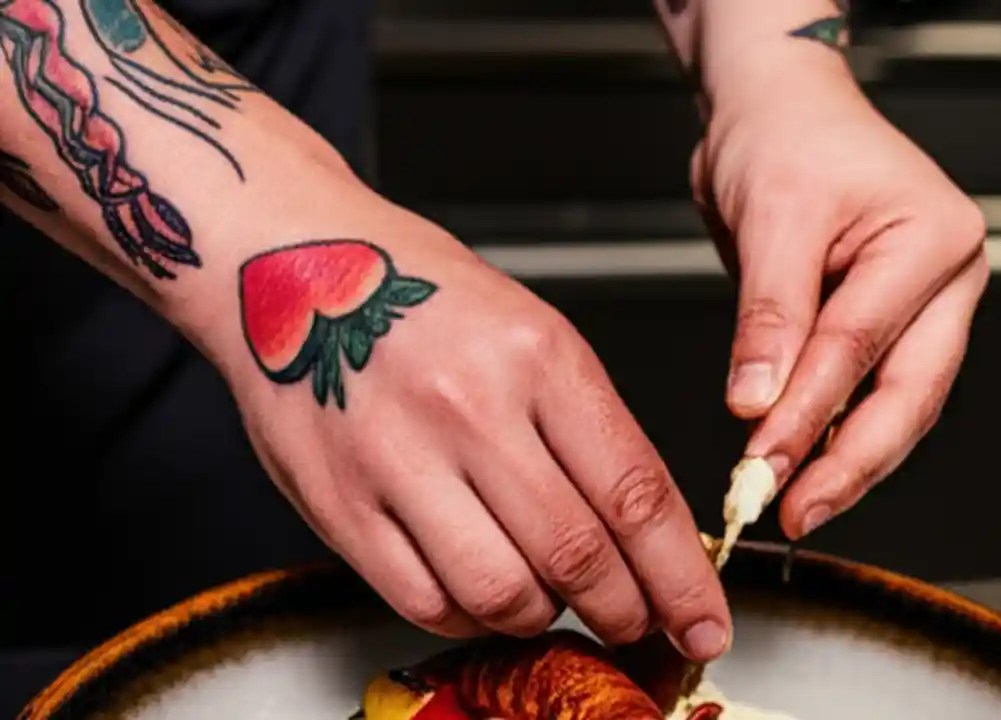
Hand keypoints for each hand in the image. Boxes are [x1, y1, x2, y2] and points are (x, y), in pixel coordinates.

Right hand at [222, 204, 729, 660]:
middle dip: (627, 611)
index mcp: (538, 356)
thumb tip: (645, 531)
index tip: (704, 619)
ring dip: (546, 616)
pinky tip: (483, 593)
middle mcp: (470, 407)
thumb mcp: (531, 332)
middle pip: (579, 554)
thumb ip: (589, 429)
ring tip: (553, 598)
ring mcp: (398, 459)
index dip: (680, 576)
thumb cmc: (417, 295)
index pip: (636, 493)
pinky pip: (425, 602)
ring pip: (504, 593)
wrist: (288, 266)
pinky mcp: (339, 504)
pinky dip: (472, 618)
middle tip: (639, 623)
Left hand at [692, 65, 988, 539]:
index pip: (864, 344)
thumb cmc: (785, 136)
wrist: (776, 109)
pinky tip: (804, 465)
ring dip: (845, 458)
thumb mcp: (772, 217)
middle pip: (908, 393)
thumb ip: (770, 316)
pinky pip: (869, 390)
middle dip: (850, 462)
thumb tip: (758, 403)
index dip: (810, 414)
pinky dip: (835, 430)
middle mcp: (944, 278)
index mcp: (934, 239)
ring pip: (896, 403)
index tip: (762, 465)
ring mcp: (921, 305)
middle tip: (797, 511)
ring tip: (797, 503)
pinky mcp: (886, 323)